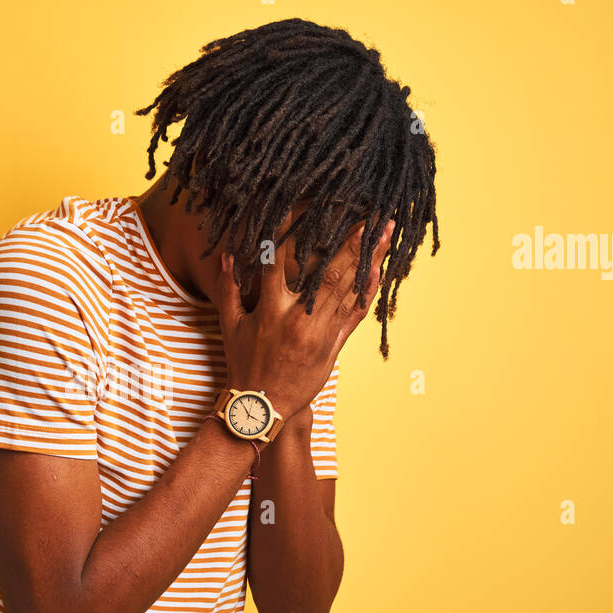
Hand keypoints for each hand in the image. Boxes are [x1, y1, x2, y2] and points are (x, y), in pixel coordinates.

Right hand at [215, 218, 393, 421]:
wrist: (263, 407)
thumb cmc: (243, 365)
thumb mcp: (230, 326)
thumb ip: (229, 289)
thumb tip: (227, 256)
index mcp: (270, 310)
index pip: (280, 261)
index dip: (289, 231)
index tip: (305, 206)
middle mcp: (298, 318)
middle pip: (329, 271)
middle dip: (351, 241)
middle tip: (371, 215)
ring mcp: (319, 332)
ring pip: (348, 288)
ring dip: (369, 258)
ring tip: (385, 233)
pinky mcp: (333, 346)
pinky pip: (354, 314)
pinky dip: (367, 292)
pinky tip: (379, 270)